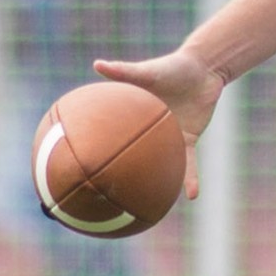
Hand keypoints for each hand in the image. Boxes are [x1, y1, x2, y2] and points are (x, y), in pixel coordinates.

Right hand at [93, 49, 224, 198]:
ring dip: (152, 188)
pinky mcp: (188, 140)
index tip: (74, 169)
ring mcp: (167, 139)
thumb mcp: (148, 72)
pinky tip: (192, 196)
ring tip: (142, 211)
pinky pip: (189, 163)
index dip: (91, 152)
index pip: (106, 137)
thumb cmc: (172, 68)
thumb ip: (125, 72)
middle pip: (130, 160)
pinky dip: (191, 178)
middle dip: (116, 179)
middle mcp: (147, 134)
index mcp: (131, 119)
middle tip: (100, 200)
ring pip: (157, 168)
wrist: (202, 69)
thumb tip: (98, 64)